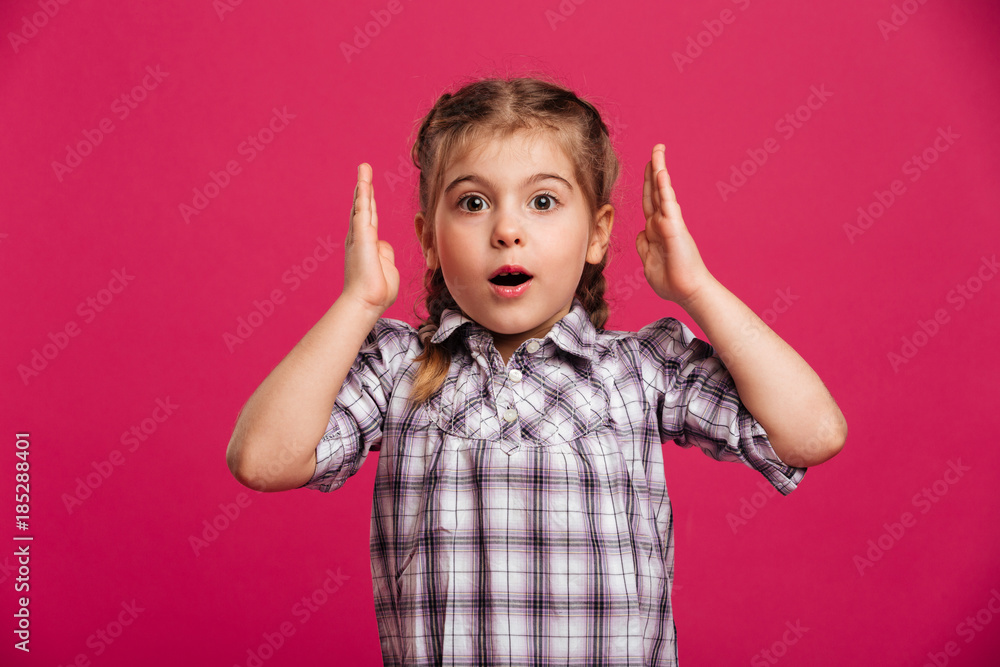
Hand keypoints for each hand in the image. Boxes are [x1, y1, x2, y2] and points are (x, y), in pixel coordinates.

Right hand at [342, 163, 398, 314]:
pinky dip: (363, 196)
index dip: (370, 203)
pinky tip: (363, 183)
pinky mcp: (361, 238)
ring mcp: (359, 237)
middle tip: (364, 170)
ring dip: (363, 185)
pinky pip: (362, 212)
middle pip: (363, 207)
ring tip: (364, 168)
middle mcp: (359, 238)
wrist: (366, 302)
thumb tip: (383, 245)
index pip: (370, 219)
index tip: (369, 188)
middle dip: (364, 187)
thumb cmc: (376, 291)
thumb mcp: (386, 267)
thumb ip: (385, 253)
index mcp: (367, 245)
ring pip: (361, 205)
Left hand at [636, 144, 714, 307]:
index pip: (649, 202)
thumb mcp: (649, 261)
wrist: (687, 292)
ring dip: (659, 169)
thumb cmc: (671, 281)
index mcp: (655, 230)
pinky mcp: (674, 227)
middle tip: (655, 150)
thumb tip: (640, 233)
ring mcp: (669, 223)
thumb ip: (643, 245)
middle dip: (653, 169)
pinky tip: (660, 171)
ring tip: (658, 150)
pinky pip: (667, 203)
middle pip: (655, 191)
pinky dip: (663, 186)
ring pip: (662, 191)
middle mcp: (662, 223)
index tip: (647, 168)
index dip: (647, 184)